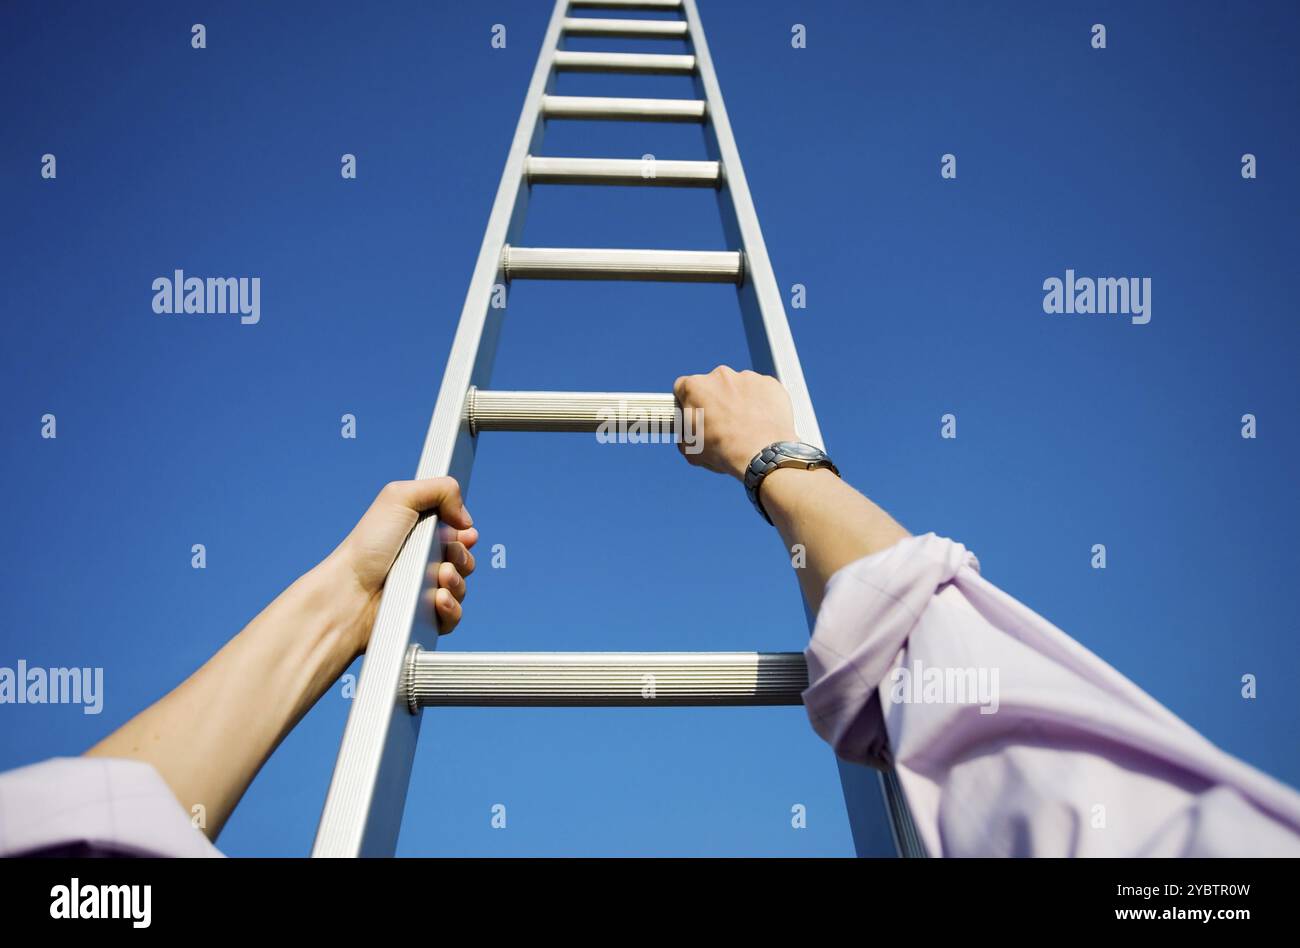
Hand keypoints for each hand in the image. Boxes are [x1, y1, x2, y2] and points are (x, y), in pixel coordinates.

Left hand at [328, 478, 477, 651]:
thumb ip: (441, 490)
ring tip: (439, 578)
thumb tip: (466, 519)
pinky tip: (438, 600)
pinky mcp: (425, 619)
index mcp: (420, 536)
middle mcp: (423, 563)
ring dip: (457, 581)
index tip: (465, 534)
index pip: (459, 536)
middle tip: (445, 555)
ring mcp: (425, 592)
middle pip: (465, 561)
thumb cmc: (368, 545)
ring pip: (462, 588)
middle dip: (462, 557)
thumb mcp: (400, 497)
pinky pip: (454, 616)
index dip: (465, 535)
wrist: (350, 590)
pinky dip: (451, 607)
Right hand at [673, 366, 797, 479]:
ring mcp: (747, 377)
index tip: (695, 413)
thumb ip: (685, 435)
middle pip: (713, 385)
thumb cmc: (724, 452)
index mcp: (696, 387)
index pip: (683, 387)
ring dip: (739, 401)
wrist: (763, 455)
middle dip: (716, 400)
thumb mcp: (691, 450)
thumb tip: (687, 436)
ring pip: (738, 387)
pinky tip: (762, 421)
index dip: (688, 402)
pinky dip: (761, 402)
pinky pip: (761, 390)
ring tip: (746, 426)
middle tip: (723, 424)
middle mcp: (720, 375)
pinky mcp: (769, 383)